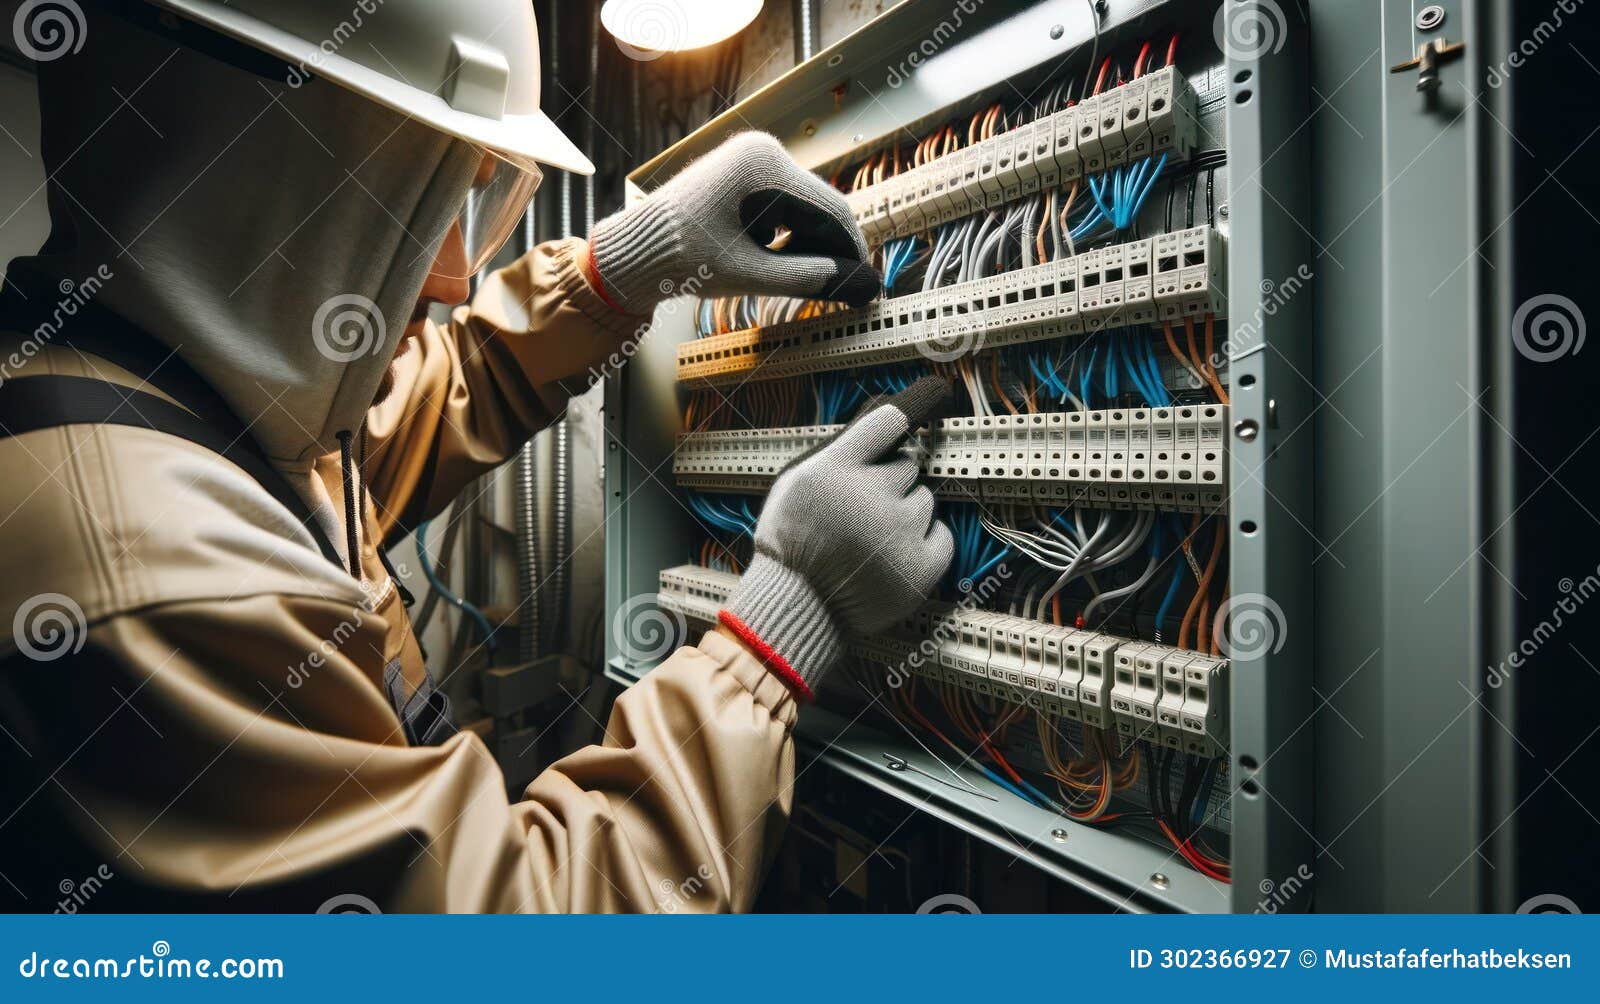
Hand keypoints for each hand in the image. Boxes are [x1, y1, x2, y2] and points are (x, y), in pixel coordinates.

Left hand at [587, 132, 880, 314]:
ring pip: (806, 204)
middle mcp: (764, 150)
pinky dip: (791, 230)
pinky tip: (778, 258)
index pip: (832, 211)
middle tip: (841, 291)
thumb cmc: (685, 260)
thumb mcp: (754, 274)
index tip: (866, 288)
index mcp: (765, 167)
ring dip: (812, 242)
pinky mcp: (746, 168)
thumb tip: (864, 287)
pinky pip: (785, 200)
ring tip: (803, 279)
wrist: (638, 248)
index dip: (853, 253)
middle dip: (833, 250)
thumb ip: (812, 278)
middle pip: (821, 206)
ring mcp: (754, 156)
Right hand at [718, 377, 954, 697]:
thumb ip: (837, 450)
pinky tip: (892, 557)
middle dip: (889, 483)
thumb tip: (882, 412)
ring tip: (871, 540)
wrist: (797, 607)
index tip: (938, 394)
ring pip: (923, 500)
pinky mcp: (922, 567)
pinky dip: (924, 544)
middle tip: (860, 511)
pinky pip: (941, 535)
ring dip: (904, 513)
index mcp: (836, 469)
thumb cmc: (792, 542)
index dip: (917, 404)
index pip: (890, 421)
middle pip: (907, 466)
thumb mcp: (796, 481)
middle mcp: (872, 495)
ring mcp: (900, 533)